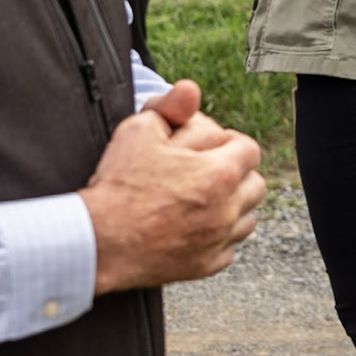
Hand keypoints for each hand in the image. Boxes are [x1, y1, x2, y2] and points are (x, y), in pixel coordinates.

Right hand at [82, 79, 264, 292]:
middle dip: (236, 174)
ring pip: (248, 218)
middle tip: (206, 171)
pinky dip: (217, 237)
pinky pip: (229, 248)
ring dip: (233, 206)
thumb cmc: (119, 185)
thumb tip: (190, 90)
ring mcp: (219, 240)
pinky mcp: (206, 266)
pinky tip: (193, 227)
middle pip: (256, 184)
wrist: (99, 241)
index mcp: (220, 172)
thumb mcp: (139, 131)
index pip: (250, 149)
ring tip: (202, 200)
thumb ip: (171, 107)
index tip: (210, 147)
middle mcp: (229, 208)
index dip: (229, 143)